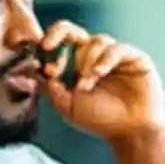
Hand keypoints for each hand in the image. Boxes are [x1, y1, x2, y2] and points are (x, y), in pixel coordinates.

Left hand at [38, 21, 164, 141]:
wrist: (130, 132)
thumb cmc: (102, 120)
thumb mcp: (68, 106)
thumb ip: (49, 89)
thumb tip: (29, 74)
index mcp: (78, 64)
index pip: (60, 42)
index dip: (50, 49)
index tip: (47, 68)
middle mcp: (96, 55)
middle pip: (74, 31)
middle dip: (58, 35)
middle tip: (48, 46)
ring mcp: (115, 55)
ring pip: (95, 41)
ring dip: (86, 62)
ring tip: (87, 84)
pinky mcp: (135, 58)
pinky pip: (117, 49)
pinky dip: (105, 59)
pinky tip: (100, 73)